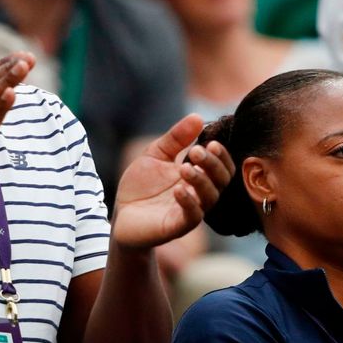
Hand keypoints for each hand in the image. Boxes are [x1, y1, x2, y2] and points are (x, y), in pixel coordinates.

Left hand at [110, 115, 234, 249]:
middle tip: (195, 153)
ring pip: (210, 198)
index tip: (210, 142)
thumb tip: (197, 116)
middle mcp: (199, 194)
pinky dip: (188, 202)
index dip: (221, 155)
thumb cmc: (141, 186)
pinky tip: (178, 190)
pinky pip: (192, 216)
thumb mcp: (156, 154)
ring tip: (185, 168)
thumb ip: (176, 138)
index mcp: (198, 176)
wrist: (121, 214)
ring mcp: (190, 211)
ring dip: (201, 180)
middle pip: (222, 180)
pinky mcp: (177, 226)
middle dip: (212, 164)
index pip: (222, 166)